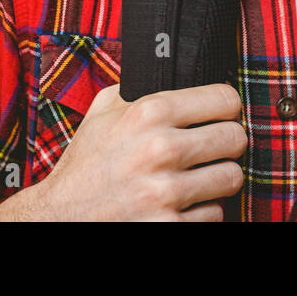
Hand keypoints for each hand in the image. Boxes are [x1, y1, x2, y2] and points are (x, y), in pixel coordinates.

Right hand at [0, 83, 246, 220]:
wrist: (60, 218)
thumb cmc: (85, 164)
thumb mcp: (103, 112)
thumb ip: (141, 89)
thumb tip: (174, 69)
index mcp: (148, 113)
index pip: (225, 99)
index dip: (226, 107)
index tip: (221, 114)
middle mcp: (160, 149)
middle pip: (236, 138)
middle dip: (228, 143)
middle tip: (214, 148)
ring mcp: (166, 192)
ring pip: (232, 178)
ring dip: (218, 179)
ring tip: (199, 177)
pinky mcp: (170, 226)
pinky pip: (216, 213)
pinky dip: (203, 211)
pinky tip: (182, 204)